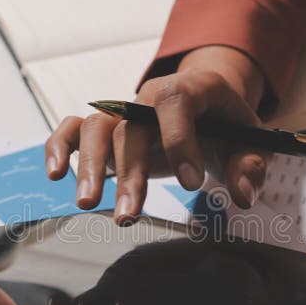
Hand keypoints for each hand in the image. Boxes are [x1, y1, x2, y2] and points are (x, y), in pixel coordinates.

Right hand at [45, 46, 268, 224]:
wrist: (207, 109)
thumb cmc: (227, 126)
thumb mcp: (250, 142)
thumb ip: (250, 166)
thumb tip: (242, 196)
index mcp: (192, 89)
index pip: (177, 103)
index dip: (180, 140)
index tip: (190, 183)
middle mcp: (149, 97)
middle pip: (131, 127)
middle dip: (129, 173)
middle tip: (128, 215)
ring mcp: (124, 112)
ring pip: (97, 128)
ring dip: (88, 166)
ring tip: (87, 204)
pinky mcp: (106, 128)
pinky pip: (73, 128)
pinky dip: (59, 146)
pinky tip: (55, 175)